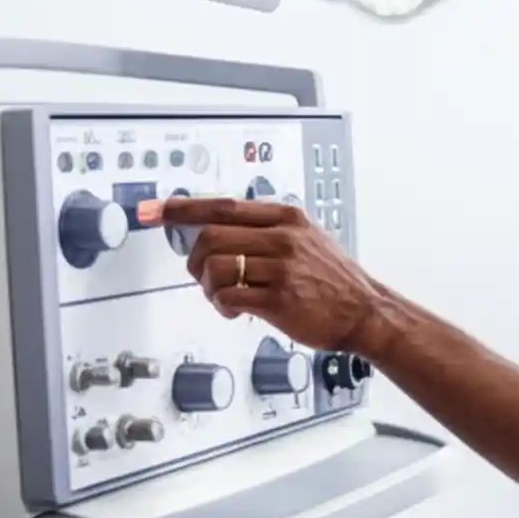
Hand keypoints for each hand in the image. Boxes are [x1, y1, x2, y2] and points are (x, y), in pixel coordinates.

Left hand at [146, 197, 391, 354]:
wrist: (364, 311)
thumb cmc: (333, 278)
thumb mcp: (307, 237)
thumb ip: (267, 228)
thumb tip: (218, 227)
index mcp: (287, 217)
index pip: (223, 206)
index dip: (183, 208)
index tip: (154, 211)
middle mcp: (283, 238)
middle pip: (211, 236)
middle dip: (194, 258)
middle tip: (202, 275)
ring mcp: (282, 268)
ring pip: (216, 267)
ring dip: (208, 286)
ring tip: (222, 296)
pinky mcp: (279, 299)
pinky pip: (229, 296)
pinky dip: (221, 305)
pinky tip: (234, 310)